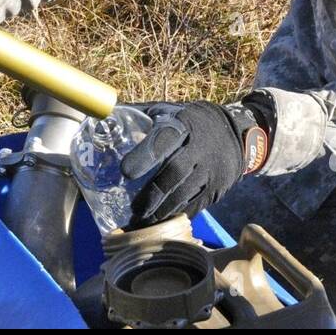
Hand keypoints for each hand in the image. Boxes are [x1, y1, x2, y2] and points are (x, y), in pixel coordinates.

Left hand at [121, 101, 267, 224]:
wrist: (234, 132)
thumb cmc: (189, 122)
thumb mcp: (167, 110)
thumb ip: (137, 114)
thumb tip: (101, 113)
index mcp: (182, 125)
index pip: (164, 139)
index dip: (145, 155)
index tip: (125, 172)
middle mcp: (198, 148)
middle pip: (175, 173)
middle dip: (153, 194)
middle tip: (134, 209)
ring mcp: (210, 170)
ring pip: (185, 194)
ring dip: (162, 211)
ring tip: (141, 223)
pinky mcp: (217, 188)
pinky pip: (196, 206)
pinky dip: (176, 215)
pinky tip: (160, 224)